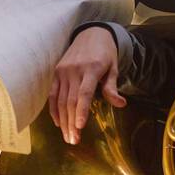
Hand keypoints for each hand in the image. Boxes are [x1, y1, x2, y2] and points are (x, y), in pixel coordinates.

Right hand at [49, 28, 125, 144]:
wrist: (91, 34)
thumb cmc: (105, 54)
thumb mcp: (113, 68)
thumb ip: (112, 87)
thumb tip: (121, 104)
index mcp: (91, 69)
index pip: (84, 93)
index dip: (82, 111)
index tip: (80, 126)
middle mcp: (74, 70)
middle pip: (71, 101)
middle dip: (72, 123)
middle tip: (74, 141)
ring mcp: (63, 71)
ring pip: (61, 100)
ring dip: (63, 120)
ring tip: (68, 136)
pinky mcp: (56, 72)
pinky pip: (53, 94)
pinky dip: (54, 109)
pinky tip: (58, 122)